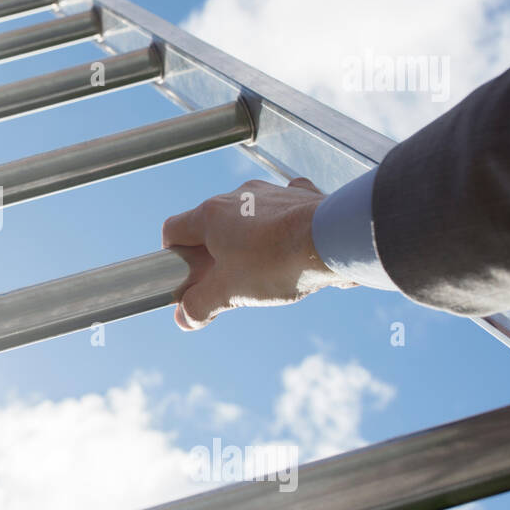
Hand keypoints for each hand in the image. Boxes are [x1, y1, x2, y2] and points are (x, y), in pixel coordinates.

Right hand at [160, 177, 355, 329]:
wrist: (335, 240)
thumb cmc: (277, 262)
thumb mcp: (231, 292)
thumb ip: (201, 305)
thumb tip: (184, 317)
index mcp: (210, 215)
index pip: (173, 230)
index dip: (174, 256)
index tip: (188, 276)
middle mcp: (236, 196)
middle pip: (210, 225)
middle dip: (214, 254)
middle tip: (229, 282)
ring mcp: (269, 192)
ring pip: (246, 217)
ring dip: (247, 240)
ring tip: (267, 269)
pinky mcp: (300, 194)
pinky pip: (282, 209)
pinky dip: (281, 226)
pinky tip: (293, 246)